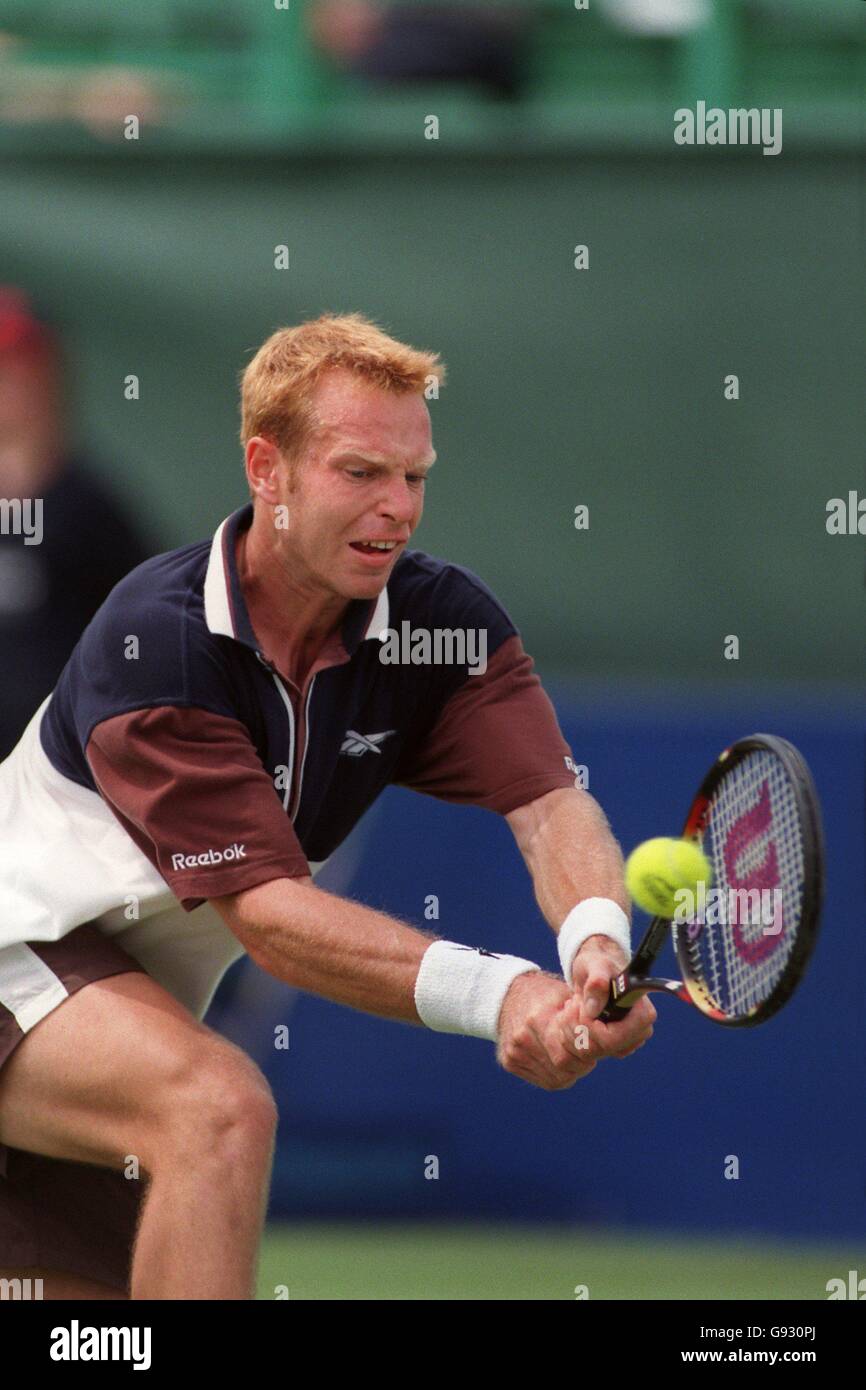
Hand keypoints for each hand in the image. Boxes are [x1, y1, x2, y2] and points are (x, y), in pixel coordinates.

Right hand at [496, 972, 598, 1090]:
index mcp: (540, 1018)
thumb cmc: (545, 993)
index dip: (592, 1051)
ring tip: (575, 1053)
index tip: (600, 1044)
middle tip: (590, 1051)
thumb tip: (625, 1038)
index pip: (575, 1049)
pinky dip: (558, 1073)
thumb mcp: (569, 994)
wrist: (506, 993)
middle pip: (566, 1067)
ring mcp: (515, 1053)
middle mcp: (524, 1038)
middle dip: (584, 1061)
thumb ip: (590, 1015)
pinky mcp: (510, 1062)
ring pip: (557, 1078)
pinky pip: (544, 1080)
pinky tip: (559, 1057)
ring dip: (573, 1070)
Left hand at [563, 934, 655, 1060]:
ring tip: (573, 1007)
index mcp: (641, 1008)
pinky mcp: (616, 1043)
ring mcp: (629, 1038)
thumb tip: (593, 1008)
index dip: (596, 1029)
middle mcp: (639, 1027)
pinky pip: (593, 1052)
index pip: (620, 1036)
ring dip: (577, 1032)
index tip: (583, 1010)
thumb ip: (596, 982)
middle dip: (582, 1029)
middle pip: (607, 1047)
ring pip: (597, 1052)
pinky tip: (576, 1017)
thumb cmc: (597, 963)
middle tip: (573, 1005)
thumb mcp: (594, 965)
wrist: (594, 968)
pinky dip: (578, 1037)